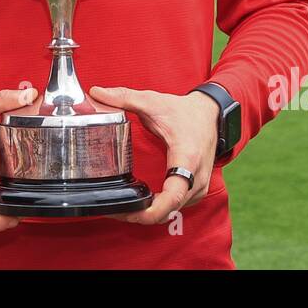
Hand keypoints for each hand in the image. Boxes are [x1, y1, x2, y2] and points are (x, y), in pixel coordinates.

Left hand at [89, 84, 218, 224]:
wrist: (210, 114)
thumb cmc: (184, 111)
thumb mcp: (153, 101)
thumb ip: (124, 97)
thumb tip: (97, 92)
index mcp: (187, 158)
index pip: (173, 195)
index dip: (152, 210)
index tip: (131, 212)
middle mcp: (197, 178)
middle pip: (168, 209)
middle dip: (140, 214)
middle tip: (114, 210)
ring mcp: (198, 187)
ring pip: (172, 212)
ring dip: (148, 214)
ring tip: (123, 207)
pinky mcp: (195, 191)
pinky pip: (175, 207)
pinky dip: (158, 209)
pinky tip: (141, 203)